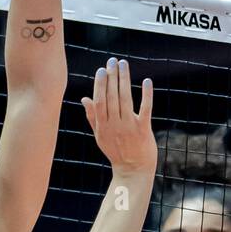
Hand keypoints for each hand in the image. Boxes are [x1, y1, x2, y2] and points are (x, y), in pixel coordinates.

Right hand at [82, 61, 157, 178]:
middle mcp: (114, 125)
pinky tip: (146, 81)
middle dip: (112, 77)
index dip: (100, 84)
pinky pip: (145, 108)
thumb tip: (84, 98)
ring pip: (125, 98)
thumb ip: (92, 117)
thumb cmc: (116, 151)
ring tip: (124, 64)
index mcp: (102, 126)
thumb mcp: (101, 136)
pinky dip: (146, 94)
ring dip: (124, 79)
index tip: (101, 69)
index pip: (99, 101)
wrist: (133, 170)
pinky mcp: (143, 129)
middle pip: (111, 96)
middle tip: (112, 61)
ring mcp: (129, 127)